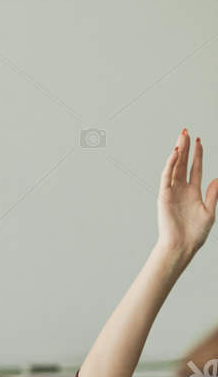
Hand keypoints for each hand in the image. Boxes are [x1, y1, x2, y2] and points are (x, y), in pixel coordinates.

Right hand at [156, 129, 217, 265]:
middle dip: (185, 147)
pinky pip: (166, 177)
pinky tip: (175, 154)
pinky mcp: (164, 196)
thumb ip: (213, 194)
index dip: (198, 154)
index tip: (199, 140)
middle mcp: (182, 189)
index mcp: (193, 192)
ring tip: (181, 138)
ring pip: (174, 167)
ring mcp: (172, 192)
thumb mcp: (210, 211)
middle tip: (186, 131)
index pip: (195, 168)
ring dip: (177, 152)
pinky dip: (170, 165)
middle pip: (183, 163)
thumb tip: (217, 178)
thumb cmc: (195, 233)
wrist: (182, 245)